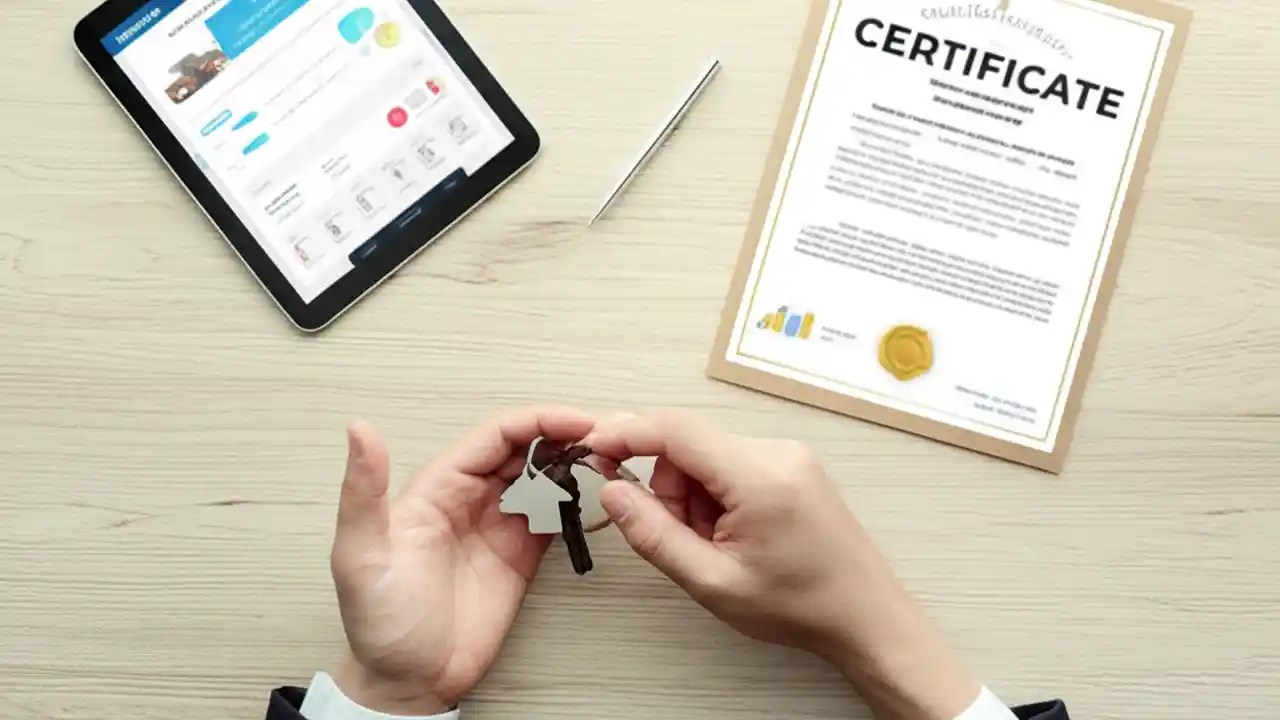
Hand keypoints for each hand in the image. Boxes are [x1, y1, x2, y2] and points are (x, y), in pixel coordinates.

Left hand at [328, 408, 594, 713]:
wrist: (407, 683)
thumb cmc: (377, 624)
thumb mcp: (359, 554)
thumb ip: (362, 491)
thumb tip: (359, 430)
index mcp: (437, 487)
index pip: (494, 437)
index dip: (537, 422)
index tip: (575, 422)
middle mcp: (470, 499)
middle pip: (524, 450)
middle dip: (563, 435)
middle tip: (604, 437)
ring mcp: (497, 527)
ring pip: (541, 477)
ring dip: (572, 463)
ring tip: (607, 459)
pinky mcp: (518, 556)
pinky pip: (551, 516)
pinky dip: (574, 501)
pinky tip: (592, 496)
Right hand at [586, 411, 978, 719]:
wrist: (866, 615)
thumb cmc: (801, 605)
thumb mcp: (713, 582)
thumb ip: (654, 534)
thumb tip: (611, 491)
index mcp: (760, 478)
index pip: (676, 430)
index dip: (625, 432)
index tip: (592, 446)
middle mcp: (776, 452)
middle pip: (687, 446)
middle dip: (669, 489)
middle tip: (684, 539)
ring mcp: (787, 454)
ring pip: (705, 457)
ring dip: (694, 497)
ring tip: (719, 545)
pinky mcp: (790, 463)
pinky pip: (729, 464)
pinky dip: (716, 496)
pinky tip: (736, 534)